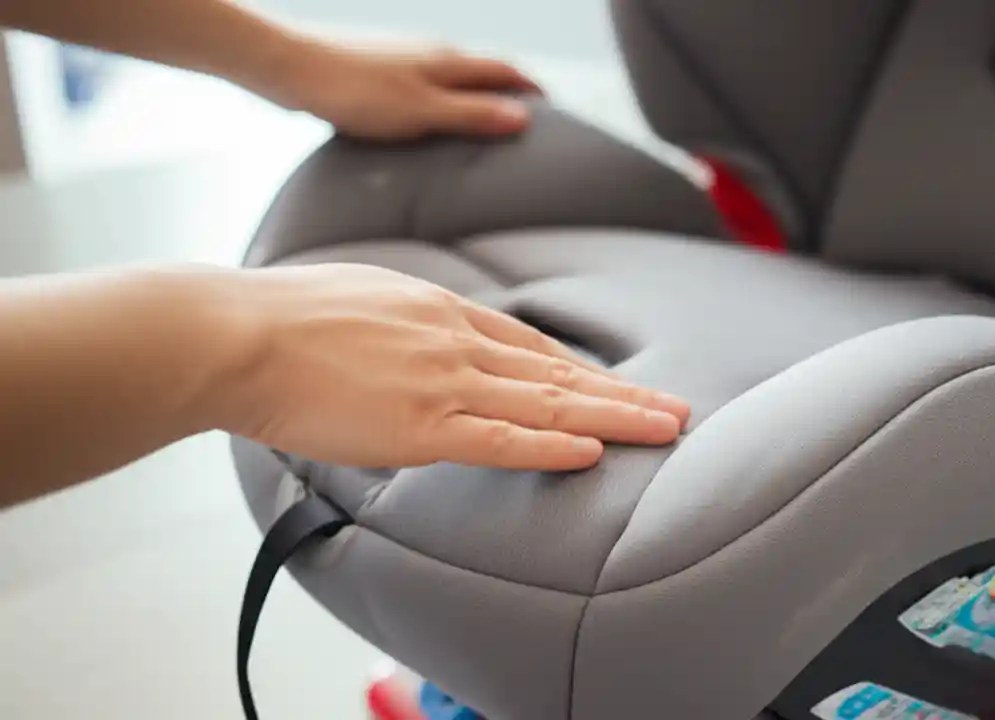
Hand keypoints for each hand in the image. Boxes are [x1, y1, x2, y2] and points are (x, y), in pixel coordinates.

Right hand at [209, 264, 688, 470]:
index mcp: (442, 311)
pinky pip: (502, 439)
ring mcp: (445, 381)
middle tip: (676, 409)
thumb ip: (405, 325)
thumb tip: (413, 346)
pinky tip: (593, 453)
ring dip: (615, 417)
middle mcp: (458, 341)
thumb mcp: (364, 299)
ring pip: (549, 403)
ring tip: (665, 428)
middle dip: (623, 394)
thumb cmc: (283, 319)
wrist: (239, 333)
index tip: (617, 387)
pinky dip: (551, 447)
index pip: (531, 347)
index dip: (580, 372)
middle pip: (559, 373)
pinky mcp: (422, 423)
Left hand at [275, 42, 540, 139]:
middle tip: (521, 118)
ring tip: (480, 124)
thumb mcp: (423, 111)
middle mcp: (430, 52)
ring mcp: (402, 59)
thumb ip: (472, 115)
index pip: (505, 70)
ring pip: (450, 77)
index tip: (550, 107)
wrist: (290, 68)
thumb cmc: (356, 92)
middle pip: (481, 70)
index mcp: (448, 60)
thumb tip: (523, 118)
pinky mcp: (377, 70)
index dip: (529, 88)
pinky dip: (440, 102)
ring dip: (471, 97)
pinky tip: (426, 122)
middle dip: (504, 92)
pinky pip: (423, 86)